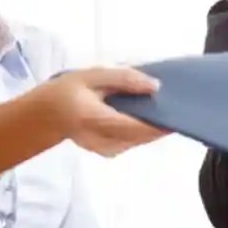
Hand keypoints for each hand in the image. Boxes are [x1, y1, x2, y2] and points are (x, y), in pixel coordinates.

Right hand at [32, 67, 169, 156]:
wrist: (47, 116)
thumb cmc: (68, 92)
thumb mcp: (92, 76)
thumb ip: (123, 79)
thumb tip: (156, 86)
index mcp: (94, 119)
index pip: (136, 126)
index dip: (161, 121)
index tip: (181, 109)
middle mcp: (102, 141)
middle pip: (143, 135)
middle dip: (162, 120)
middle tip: (177, 101)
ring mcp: (107, 150)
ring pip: (142, 139)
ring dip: (155, 124)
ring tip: (165, 104)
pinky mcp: (112, 151)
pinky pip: (136, 140)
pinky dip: (145, 128)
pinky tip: (150, 112)